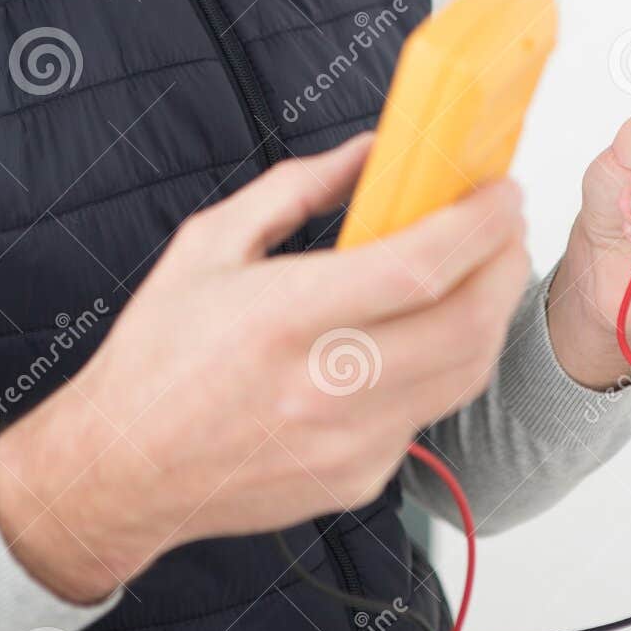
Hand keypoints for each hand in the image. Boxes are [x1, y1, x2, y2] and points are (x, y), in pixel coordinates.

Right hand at [0, 132, 530, 602]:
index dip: (477, 225)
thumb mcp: (209, 244)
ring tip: (483, 268)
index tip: (499, 191)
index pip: (417, 269)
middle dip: (506, 263)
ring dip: (491, 313)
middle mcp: (324, 387)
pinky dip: (442, 364)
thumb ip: (296, 189)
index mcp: (282, 317)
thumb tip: (369, 154)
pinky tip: (422, 333)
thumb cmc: (158, 353)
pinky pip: (427, 412)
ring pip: (465, 374)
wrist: (124, 467)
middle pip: (465, 325)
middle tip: (506, 224)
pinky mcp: (358, 477)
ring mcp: (348, 443)